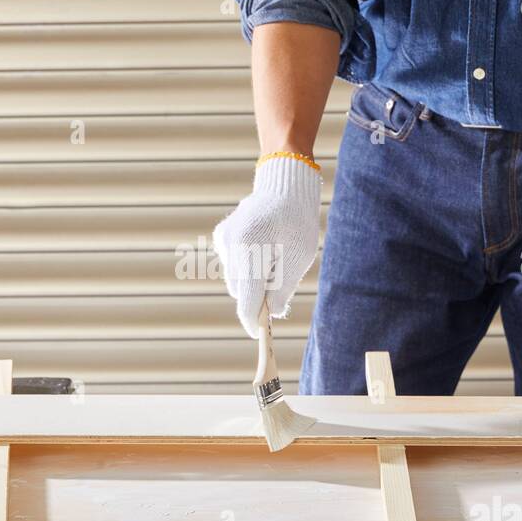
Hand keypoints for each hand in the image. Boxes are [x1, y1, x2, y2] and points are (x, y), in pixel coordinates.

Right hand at [212, 154, 321, 337]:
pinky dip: (247, 265)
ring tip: (274, 259)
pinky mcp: (222, 237)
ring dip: (253, 280)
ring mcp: (224, 241)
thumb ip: (283, 288)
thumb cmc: (297, 221)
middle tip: (279, 287)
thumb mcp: (299, 257)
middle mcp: (231, 247)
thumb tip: (271, 313)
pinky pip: (233, 263)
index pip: (247, 299)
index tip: (260, 335)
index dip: (253, 321)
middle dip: (257, 297)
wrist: (283, 186)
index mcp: (252, 251)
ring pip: (236, 278)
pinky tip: (262, 248)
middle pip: (241, 291)